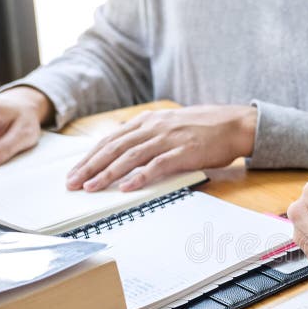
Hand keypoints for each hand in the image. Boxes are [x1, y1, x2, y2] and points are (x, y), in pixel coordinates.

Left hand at [66, 105, 256, 191]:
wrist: (234, 124)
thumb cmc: (204, 128)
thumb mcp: (170, 125)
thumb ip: (148, 136)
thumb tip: (125, 151)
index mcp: (148, 121)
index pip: (111, 140)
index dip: (90, 156)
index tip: (75, 171)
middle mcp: (154, 127)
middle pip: (114, 148)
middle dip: (90, 166)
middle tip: (73, 183)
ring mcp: (169, 139)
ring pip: (130, 157)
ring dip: (108, 173)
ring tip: (92, 187)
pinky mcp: (184, 152)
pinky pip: (158, 165)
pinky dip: (141, 176)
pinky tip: (127, 187)